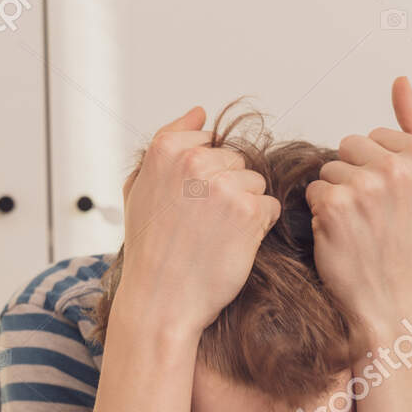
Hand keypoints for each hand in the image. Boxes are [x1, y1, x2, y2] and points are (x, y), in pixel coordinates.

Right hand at [114, 106, 282, 339]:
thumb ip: (167, 143)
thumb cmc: (150, 251)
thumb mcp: (140, 188)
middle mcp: (195, 161)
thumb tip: (198, 112)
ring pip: (256, 182)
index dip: (206, 171)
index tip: (192, 200)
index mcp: (166, 150)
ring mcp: (224, 185)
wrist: (162, 300)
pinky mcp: (250, 212)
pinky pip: (270, 206)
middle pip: (236, 160)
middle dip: (228, 187)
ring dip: (245, 207)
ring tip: (218, 235)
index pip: (208, 138)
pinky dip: (259, 226)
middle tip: (205, 223)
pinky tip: (233, 244)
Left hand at [304, 77, 411, 342]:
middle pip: (350, 145)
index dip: (377, 168)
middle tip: (373, 215)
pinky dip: (322, 212)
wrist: (392, 296)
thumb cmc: (409, 239)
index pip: (377, 136)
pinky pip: (315, 189)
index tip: (393, 202)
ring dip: (337, 194)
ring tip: (359, 225)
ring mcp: (368, 186)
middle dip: (355, 176)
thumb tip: (400, 79)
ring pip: (330, 167)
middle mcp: (401, 169)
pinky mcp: (338, 205)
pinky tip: (342, 234)